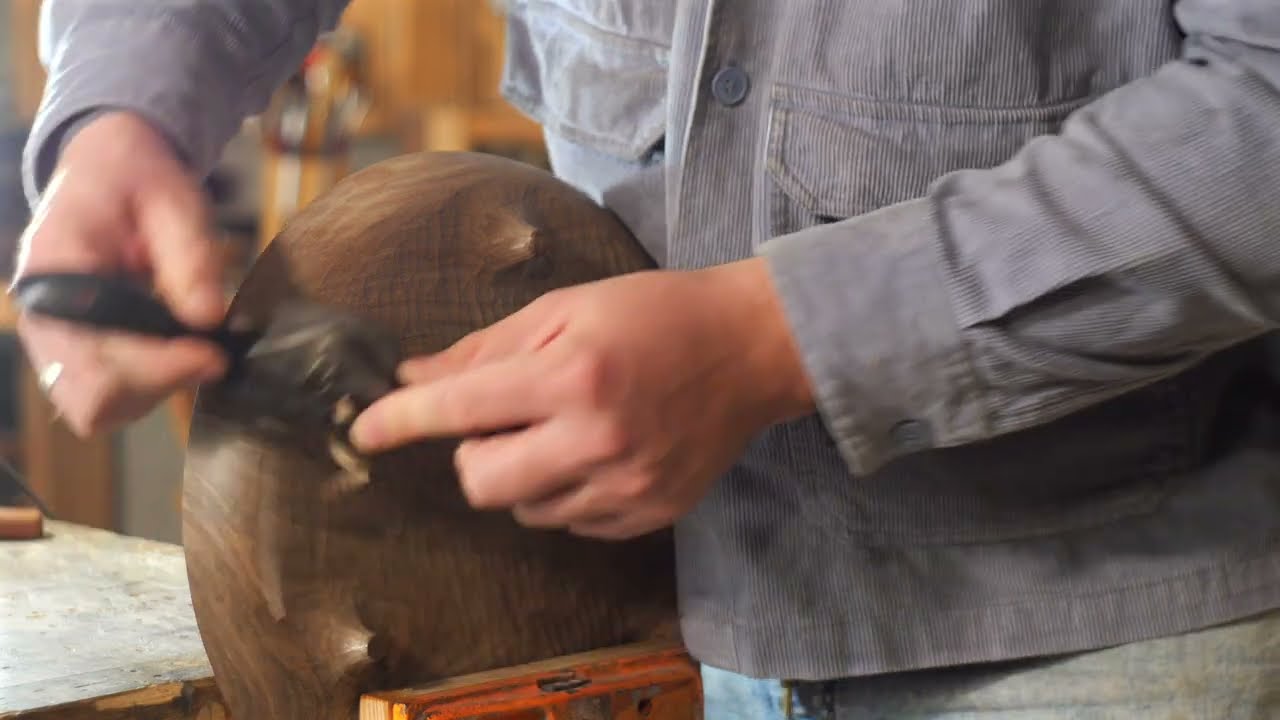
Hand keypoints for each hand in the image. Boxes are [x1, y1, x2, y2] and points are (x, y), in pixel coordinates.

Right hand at [11, 111, 226, 434]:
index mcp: (52, 274)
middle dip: (162, 384)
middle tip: (212, 351)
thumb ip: (190, 255)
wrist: (109, 170)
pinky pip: (110, 395)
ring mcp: (52, 341)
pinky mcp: (74, 353)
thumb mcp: (174, 199)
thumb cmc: (138, 179)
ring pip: (102, 408)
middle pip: (94, 400)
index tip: (214, 353)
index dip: (159, 370)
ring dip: (159, 386)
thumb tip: (209, 318)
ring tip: (195, 343)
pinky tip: (179, 347)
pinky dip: (152, 382)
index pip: (92, 365)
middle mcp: (41, 319)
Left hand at [350, 258, 813, 539]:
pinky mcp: (649, 513)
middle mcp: (597, 439)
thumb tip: (413, 377)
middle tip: (505, 419)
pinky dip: (565, 492)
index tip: (365, 431)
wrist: (750, 348)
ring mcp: (627, 485)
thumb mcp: (565, 309)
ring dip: (522, 474)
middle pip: (482, 481)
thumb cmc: (653, 313)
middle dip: (475, 453)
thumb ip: (485, 348)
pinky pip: (571, 523)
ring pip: (524, 510)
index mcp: (571, 375)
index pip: (461, 409)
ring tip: (565, 430)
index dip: (402, 420)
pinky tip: (597, 452)